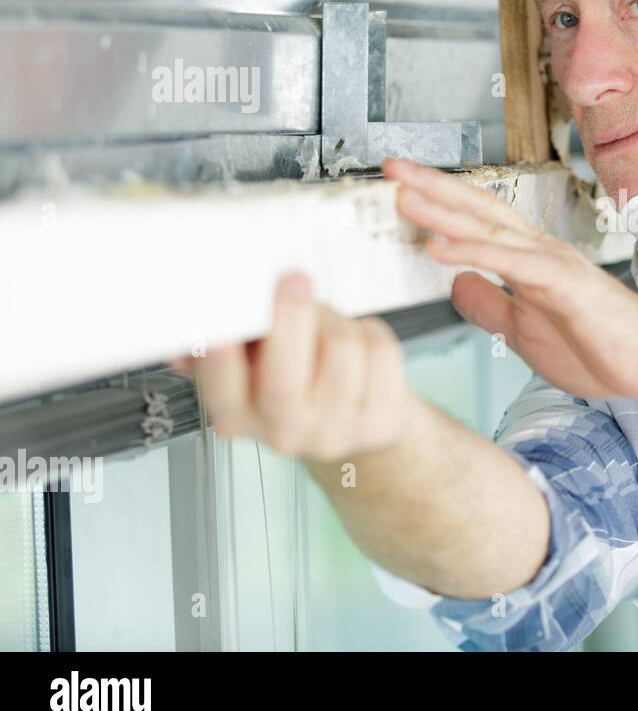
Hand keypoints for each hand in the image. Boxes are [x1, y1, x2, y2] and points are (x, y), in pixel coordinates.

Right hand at [170, 273, 418, 461]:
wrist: (358, 428)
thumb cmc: (298, 381)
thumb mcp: (249, 366)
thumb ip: (216, 349)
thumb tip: (183, 338)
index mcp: (238, 414)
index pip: (222, 393)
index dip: (218, 363)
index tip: (221, 330)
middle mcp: (284, 431)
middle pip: (283, 381)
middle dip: (289, 320)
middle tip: (293, 278)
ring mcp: (336, 432)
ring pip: (339, 350)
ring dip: (334, 319)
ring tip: (328, 322)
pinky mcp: (381, 423)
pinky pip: (379, 351)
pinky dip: (369, 331)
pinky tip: (359, 342)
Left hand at [384, 157, 637, 401]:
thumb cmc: (601, 347)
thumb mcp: (524, 332)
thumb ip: (490, 305)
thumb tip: (456, 282)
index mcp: (529, 262)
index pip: (477, 222)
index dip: (438, 204)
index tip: (400, 191)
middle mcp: (538, 252)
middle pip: (478, 209)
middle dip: (432, 187)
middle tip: (391, 168)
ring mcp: (552, 263)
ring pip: (490, 227)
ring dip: (443, 209)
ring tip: (403, 194)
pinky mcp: (563, 282)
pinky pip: (510, 263)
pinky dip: (472, 251)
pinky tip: (439, 247)